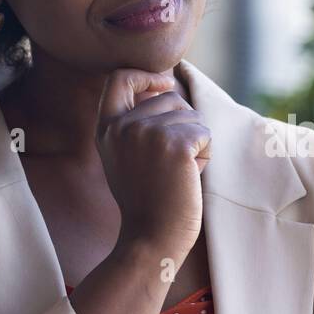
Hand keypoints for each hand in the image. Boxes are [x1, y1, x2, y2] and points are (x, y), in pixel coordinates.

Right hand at [94, 69, 211, 260]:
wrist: (151, 238)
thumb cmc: (147, 201)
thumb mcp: (126, 157)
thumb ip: (135, 124)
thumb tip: (167, 85)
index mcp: (107, 128)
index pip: (120, 78)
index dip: (146, 75)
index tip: (164, 86)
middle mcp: (124, 126)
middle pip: (171, 98)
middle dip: (183, 125)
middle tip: (171, 165)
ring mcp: (149, 132)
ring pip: (192, 116)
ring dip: (195, 142)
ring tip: (178, 174)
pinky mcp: (176, 143)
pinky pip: (205, 134)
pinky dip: (205, 155)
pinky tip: (189, 178)